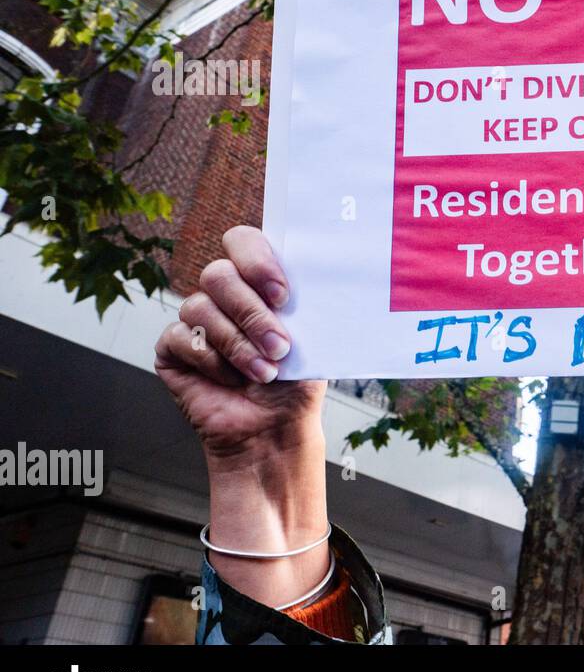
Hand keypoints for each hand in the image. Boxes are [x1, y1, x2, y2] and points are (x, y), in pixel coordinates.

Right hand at [154, 226, 328, 608]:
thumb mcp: (312, 336)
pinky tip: (231, 381)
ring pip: (199, 306)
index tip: (282, 293)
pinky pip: (181, 337)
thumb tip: (323, 273)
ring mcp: (196, 318)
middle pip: (218, 273)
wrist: (276, 430)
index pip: (243, 240)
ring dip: (238, 344)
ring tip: (265, 372)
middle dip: (252, 312)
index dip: (257, 259)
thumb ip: (305, 301)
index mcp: (258, 280)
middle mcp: (224, 293)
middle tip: (280, 345)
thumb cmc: (297, 381)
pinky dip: (211, 361)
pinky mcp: (173, 347)